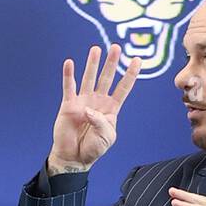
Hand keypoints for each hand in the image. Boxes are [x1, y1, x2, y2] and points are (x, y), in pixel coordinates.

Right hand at [48, 43, 141, 173]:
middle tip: (116, 47)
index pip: (123, 88)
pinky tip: (70, 63)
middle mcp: (97, 102)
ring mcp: (83, 101)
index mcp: (111, 109)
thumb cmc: (93, 149)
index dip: (130, 74)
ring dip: (92, 64)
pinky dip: (69, 75)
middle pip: (106, 78)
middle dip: (111, 63)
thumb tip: (88, 109)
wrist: (74, 157)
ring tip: (96, 49)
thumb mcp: (106, 137)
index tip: (137, 60)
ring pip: (89, 78)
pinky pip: (69, 87)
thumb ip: (101, 122)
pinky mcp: (68, 105)